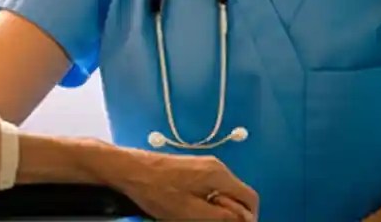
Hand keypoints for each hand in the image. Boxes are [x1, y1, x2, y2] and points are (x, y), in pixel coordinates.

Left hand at [111, 148, 257, 220]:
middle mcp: (216, 166)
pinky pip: (210, 187)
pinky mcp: (191, 168)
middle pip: (237, 194)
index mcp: (220, 175)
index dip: (248, 218)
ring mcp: (203, 165)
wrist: (130, 170)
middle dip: (230, 213)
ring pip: (223, 192)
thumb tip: (246, 220)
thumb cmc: (159, 192)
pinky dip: (207, 201)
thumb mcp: (192, 213)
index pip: (250, 198)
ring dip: (217, 208)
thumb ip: (222, 218)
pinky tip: (188, 208)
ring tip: (196, 217)